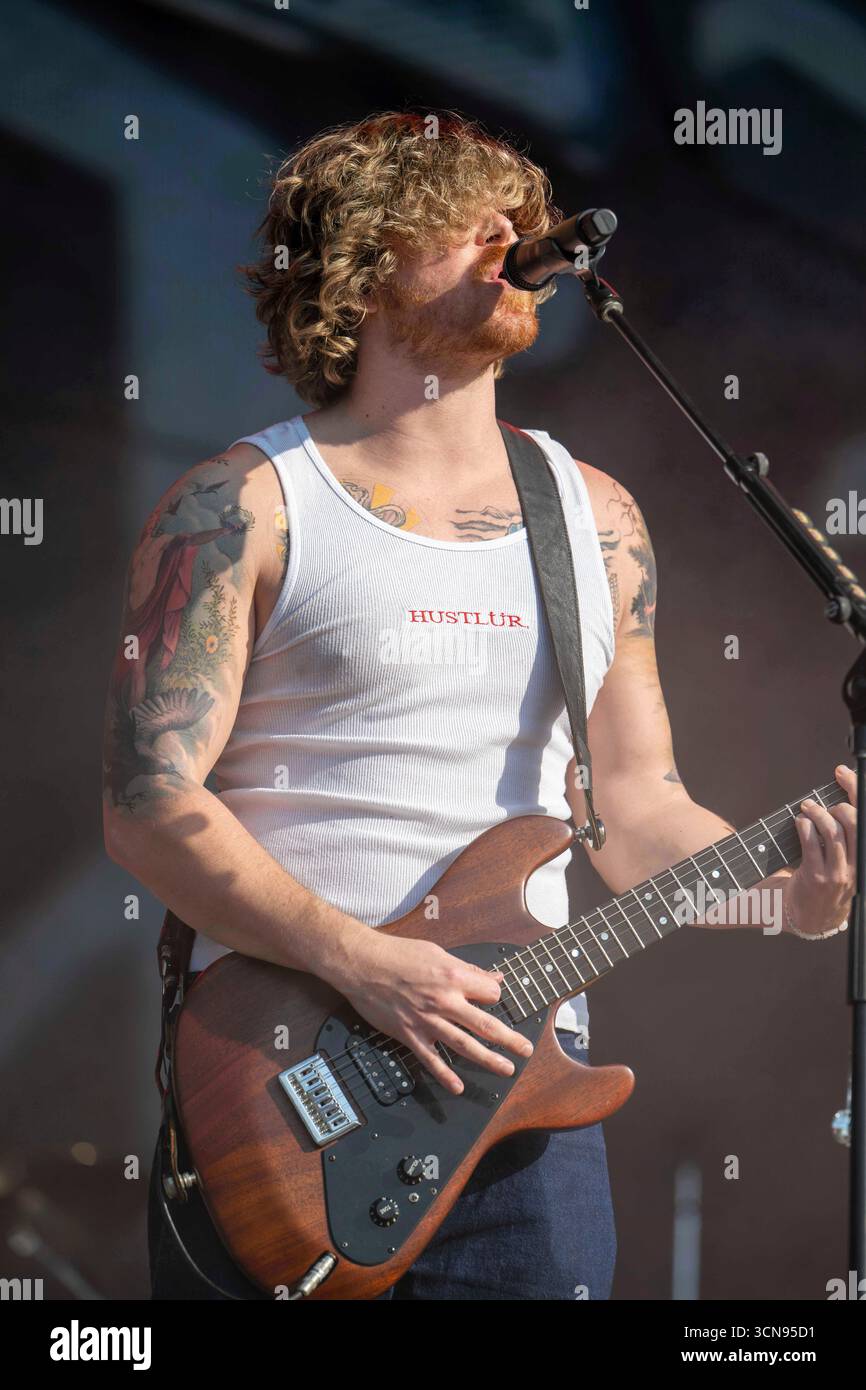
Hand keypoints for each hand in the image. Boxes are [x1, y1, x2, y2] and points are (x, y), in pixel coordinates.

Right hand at [334, 930, 533, 1095]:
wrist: (363, 963)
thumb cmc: (398, 953)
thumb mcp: (437, 953)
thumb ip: (467, 969)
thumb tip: (493, 978)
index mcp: (453, 977)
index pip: (490, 994)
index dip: (494, 997)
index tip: (492, 1001)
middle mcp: (444, 1001)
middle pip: (485, 1024)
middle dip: (509, 1039)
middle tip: (526, 1050)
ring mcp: (427, 1020)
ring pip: (465, 1045)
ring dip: (488, 1059)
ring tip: (506, 1069)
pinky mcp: (409, 1034)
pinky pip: (430, 1059)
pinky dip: (445, 1075)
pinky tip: (458, 1087)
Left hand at [784, 765, 856, 937]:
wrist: (811, 918)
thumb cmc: (827, 882)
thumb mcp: (844, 861)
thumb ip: (843, 834)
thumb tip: (834, 799)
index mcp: (863, 859)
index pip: (865, 820)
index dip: (855, 790)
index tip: (842, 773)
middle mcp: (857, 866)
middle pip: (854, 822)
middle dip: (837, 804)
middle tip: (821, 802)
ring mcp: (838, 873)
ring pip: (833, 832)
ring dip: (818, 813)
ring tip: (807, 808)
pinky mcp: (816, 877)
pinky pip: (812, 843)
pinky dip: (805, 826)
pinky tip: (800, 822)